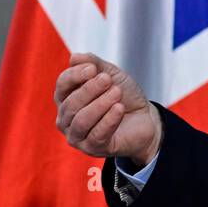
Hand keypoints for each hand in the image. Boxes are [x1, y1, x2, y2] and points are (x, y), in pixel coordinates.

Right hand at [54, 52, 161, 167]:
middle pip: (71, 104)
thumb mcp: (112, 75)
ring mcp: (77, 136)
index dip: (75, 76)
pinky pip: (96, 135)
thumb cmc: (124, 95)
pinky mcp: (92, 148)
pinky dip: (109, 119)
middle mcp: (66, 118)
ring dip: (100, 104)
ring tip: (117, 93)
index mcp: (66, 98)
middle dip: (90, 90)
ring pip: (81, 120)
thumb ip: (94, 64)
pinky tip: (119, 108)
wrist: (145, 118)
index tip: (93, 68)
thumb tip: (75, 57)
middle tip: (108, 81)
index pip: (62, 85)